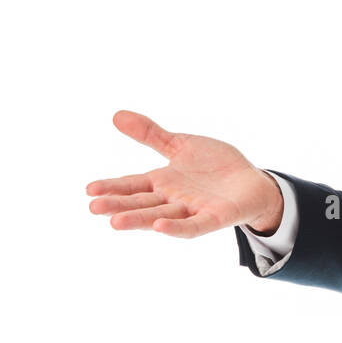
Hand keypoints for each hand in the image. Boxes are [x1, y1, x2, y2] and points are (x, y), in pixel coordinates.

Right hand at [87, 110, 283, 237]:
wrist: (252, 181)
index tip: (89, 190)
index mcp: (162, 182)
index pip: (132, 185)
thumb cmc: (214, 166)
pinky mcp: (214, 218)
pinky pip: (193, 226)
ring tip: (115, 223)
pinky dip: (176, 227)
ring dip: (139, 220)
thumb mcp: (181, 145)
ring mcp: (192, 209)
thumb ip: (152, 134)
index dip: (112, 187)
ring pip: (161, 216)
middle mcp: (172, 199)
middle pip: (142, 203)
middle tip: (94, 208)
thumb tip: (117, 115)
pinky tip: (160, 226)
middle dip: (119, 206)